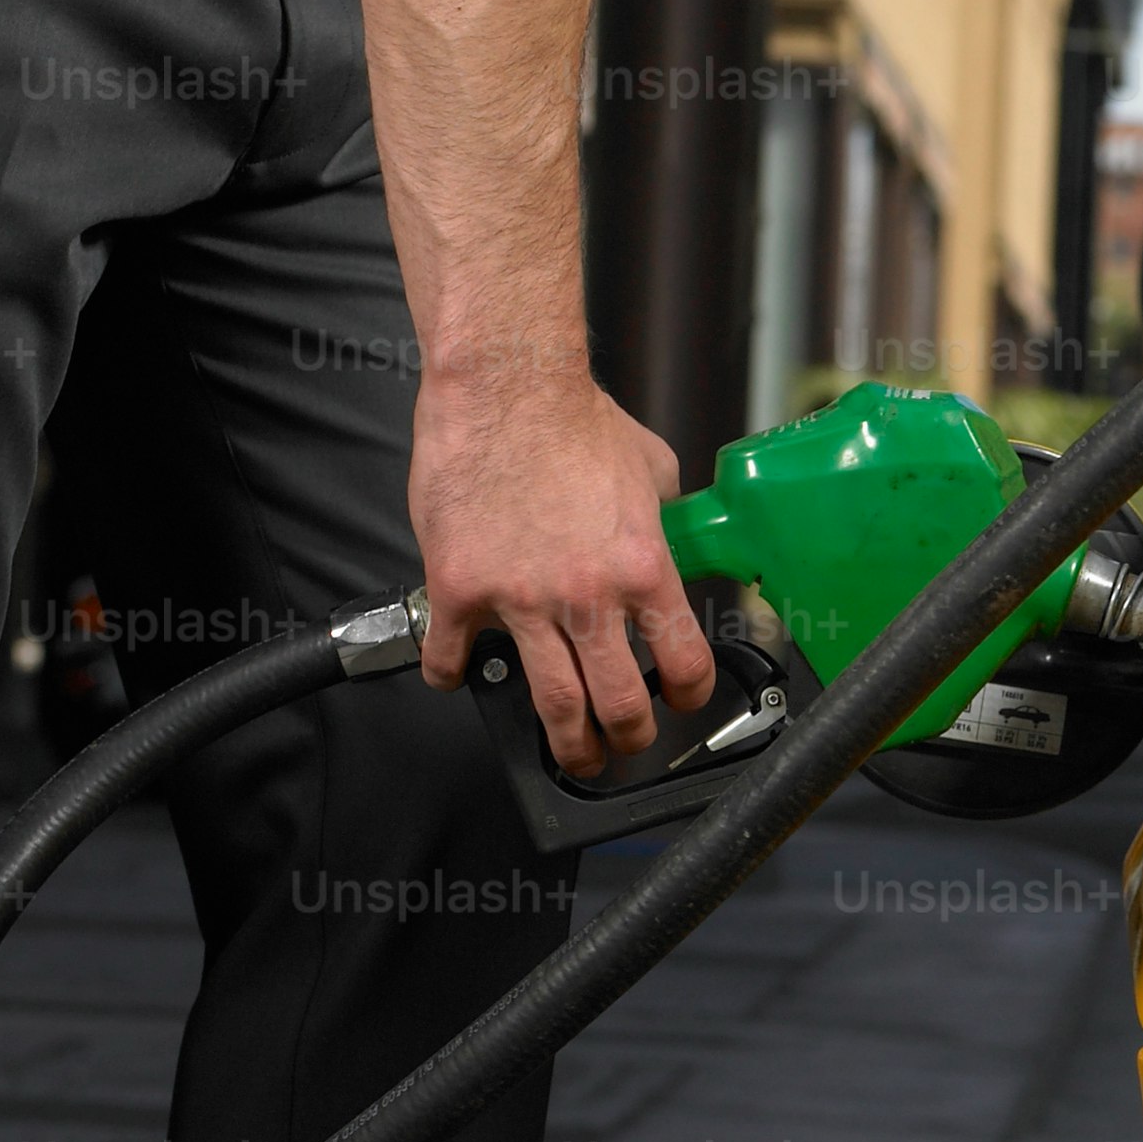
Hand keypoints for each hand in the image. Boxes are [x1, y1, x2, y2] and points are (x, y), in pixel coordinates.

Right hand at [407, 355, 714, 776]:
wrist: (503, 388)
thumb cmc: (574, 419)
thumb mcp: (651, 471)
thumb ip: (661, 520)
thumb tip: (670, 540)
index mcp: (644, 569)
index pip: (683, 661)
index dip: (690, 694)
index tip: (683, 701)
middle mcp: (587, 595)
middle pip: (618, 703)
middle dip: (627, 739)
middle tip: (623, 747)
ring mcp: (519, 599)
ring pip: (550, 702)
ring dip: (564, 741)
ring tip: (569, 753)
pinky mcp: (459, 589)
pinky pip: (453, 655)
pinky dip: (452, 676)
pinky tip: (456, 678)